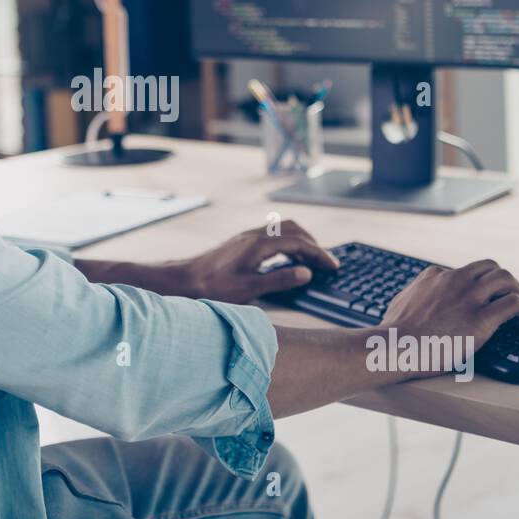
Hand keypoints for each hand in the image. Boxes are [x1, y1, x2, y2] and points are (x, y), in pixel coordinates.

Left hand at [183, 220, 339, 303]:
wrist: (185, 280)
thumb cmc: (214, 288)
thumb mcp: (250, 289)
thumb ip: (280, 280)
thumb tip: (307, 273)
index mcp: (259, 245)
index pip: (298, 243)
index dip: (319, 254)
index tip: (333, 266)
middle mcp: (254, 235)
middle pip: (293, 229)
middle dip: (313, 243)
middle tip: (326, 262)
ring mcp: (247, 236)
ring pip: (282, 229)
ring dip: (300, 240)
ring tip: (311, 259)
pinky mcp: (241, 241)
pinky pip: (272, 234)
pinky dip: (287, 242)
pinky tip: (287, 258)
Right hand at [379, 259, 518, 377]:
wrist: (395, 346)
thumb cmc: (393, 333)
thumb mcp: (400, 301)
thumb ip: (415, 294)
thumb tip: (415, 299)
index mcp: (435, 276)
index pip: (465, 271)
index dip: (477, 285)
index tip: (482, 298)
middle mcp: (455, 280)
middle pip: (491, 267)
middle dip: (503, 281)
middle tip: (508, 297)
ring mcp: (469, 297)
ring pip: (507, 279)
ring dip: (518, 291)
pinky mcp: (482, 318)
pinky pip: (515, 303)